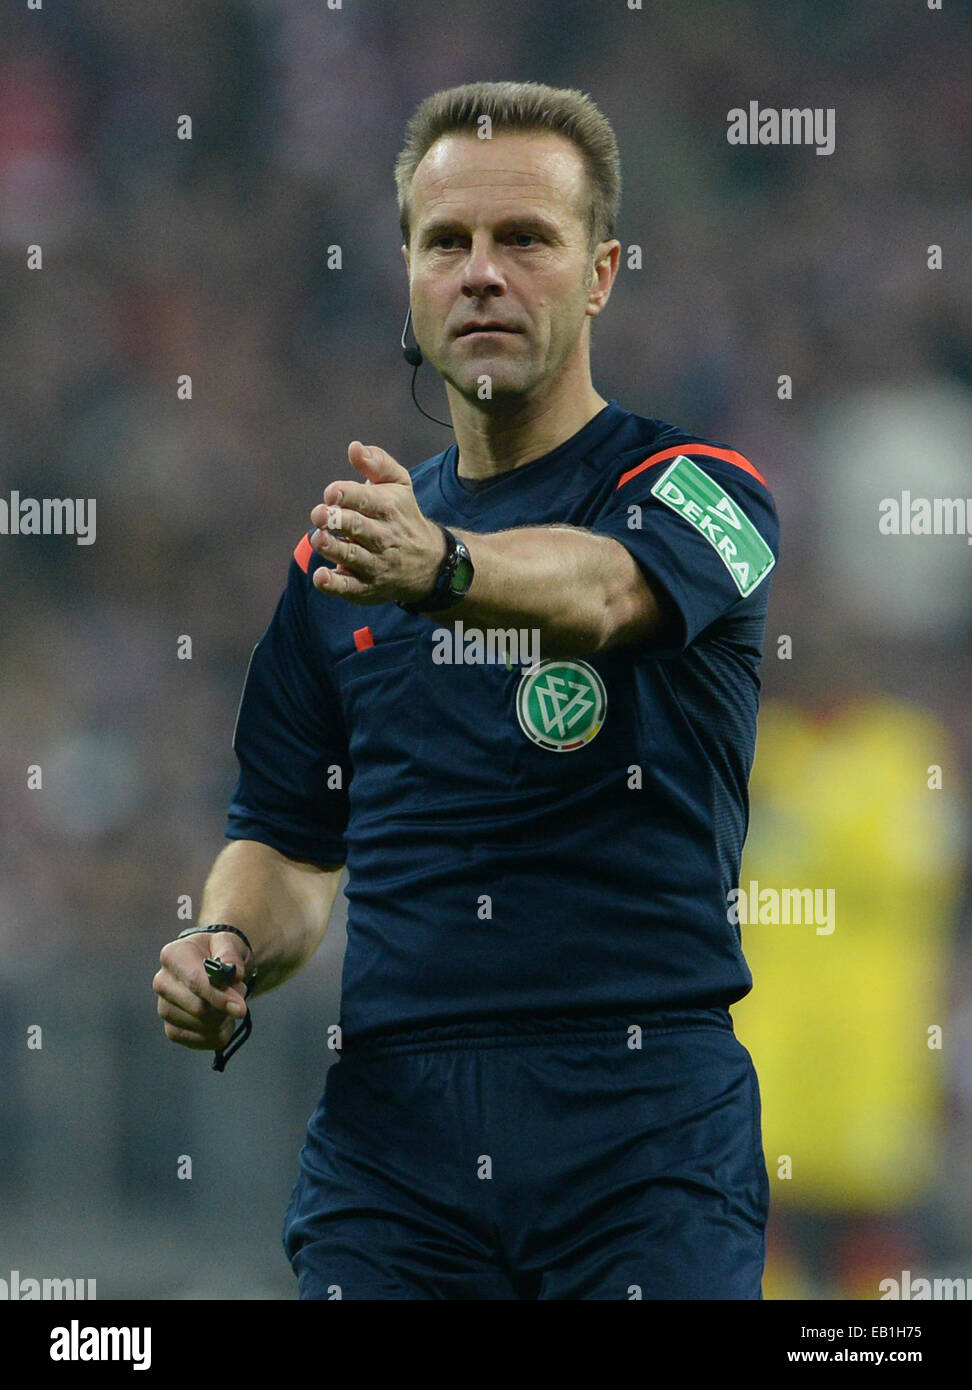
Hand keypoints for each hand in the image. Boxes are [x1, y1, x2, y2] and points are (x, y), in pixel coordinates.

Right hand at [154, 931, 250, 1051]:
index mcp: (173, 956)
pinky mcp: (172, 1030)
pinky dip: (220, 1032)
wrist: (211, 967)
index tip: (240, 1008)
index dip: (218, 996)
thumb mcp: (228, 942)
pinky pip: (203, 1040)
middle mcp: (163, 983)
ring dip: (225, 1018)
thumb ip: (231, 954)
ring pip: (203, 1026)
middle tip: (239, 996)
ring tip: (228, 1001)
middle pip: (198, 1008)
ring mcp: (164, 1009)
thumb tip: (234, 974)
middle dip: (225, 1007)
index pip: (194, 981)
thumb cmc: (218, 952)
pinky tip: (222, 1017)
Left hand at [308, 441, 446, 604]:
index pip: (366, 499)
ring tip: (319, 538)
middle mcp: (382, 537)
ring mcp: (374, 564)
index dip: (346, 495)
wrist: (429, 562)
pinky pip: (350, 589)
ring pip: (352, 557)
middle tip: (319, 514)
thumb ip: (377, 463)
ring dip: (333, 548)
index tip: (331, 493)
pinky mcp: (366, 587)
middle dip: (337, 520)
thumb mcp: (399, 485)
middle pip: (358, 528)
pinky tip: (321, 577)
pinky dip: (334, 585)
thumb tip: (354, 447)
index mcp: (388, 507)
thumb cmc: (403, 515)